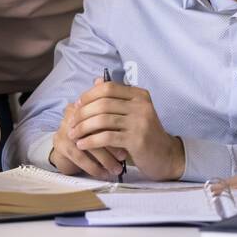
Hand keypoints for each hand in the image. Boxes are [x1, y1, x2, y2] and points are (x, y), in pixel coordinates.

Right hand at [49, 100, 125, 180]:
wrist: (67, 154)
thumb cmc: (90, 141)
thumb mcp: (102, 131)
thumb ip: (115, 127)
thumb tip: (132, 135)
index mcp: (86, 106)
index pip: (103, 114)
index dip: (117, 128)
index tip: (129, 141)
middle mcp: (73, 114)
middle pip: (95, 128)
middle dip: (112, 144)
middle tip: (124, 156)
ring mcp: (64, 128)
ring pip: (88, 144)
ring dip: (105, 158)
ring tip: (117, 168)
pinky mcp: (60, 144)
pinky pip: (79, 157)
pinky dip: (93, 167)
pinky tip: (103, 173)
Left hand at [69, 78, 184, 180]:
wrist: (166, 156)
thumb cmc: (146, 134)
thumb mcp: (134, 112)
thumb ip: (116, 98)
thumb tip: (95, 81)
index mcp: (140, 95)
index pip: (108, 88)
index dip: (89, 95)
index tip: (76, 105)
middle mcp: (141, 105)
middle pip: (103, 103)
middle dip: (82, 113)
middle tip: (70, 123)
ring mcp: (140, 122)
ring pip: (102, 120)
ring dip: (83, 128)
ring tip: (73, 135)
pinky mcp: (136, 140)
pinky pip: (106, 137)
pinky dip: (90, 141)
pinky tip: (82, 145)